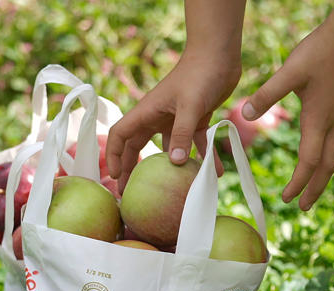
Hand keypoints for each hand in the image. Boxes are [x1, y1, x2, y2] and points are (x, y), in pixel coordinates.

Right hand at [107, 53, 238, 189]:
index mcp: (147, 112)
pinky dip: (203, 156)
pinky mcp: (195, 119)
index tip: (116, 177)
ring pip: (167, 149)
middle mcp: (157, 117)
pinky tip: (215, 173)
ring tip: (171, 190)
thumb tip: (175, 164)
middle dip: (134, 168)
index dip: (114, 156)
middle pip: (139, 146)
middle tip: (132, 192)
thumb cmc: (199, 74)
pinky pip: (195, 143)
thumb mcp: (190, 106)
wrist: (219, 54)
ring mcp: (176, 119)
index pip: (121, 135)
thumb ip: (182, 135)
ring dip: (169, 168)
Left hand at [242, 22, 333, 209]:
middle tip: (303, 207)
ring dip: (324, 175)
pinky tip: (323, 155)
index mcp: (318, 119)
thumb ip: (267, 94)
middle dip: (315, 189)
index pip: (308, 162)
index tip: (286, 199)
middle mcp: (333, 122)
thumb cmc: (320, 52)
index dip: (298, 183)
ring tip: (315, 189)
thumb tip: (245, 114)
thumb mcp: (288, 71)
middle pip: (326, 166)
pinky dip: (330, 157)